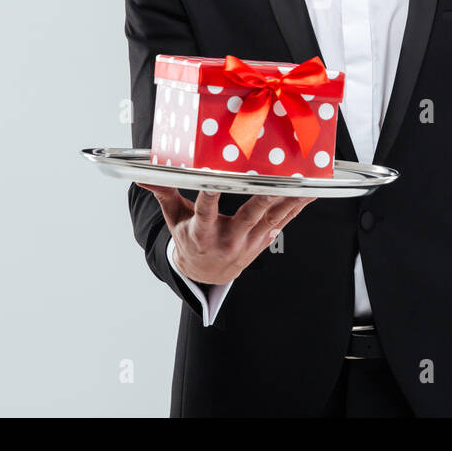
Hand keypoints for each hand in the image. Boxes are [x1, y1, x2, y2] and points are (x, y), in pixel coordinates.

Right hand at [135, 184, 316, 285]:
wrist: (207, 276)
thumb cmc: (190, 240)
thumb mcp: (174, 219)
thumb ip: (163, 193)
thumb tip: (141, 174)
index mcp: (203, 232)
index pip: (205, 209)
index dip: (210, 194)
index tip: (213, 176)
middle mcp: (228, 239)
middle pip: (247, 217)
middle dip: (262, 201)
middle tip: (274, 184)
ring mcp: (249, 242)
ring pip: (272, 218)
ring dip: (289, 201)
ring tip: (304, 182)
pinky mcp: (263, 241)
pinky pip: (283, 222)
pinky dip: (296, 207)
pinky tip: (310, 192)